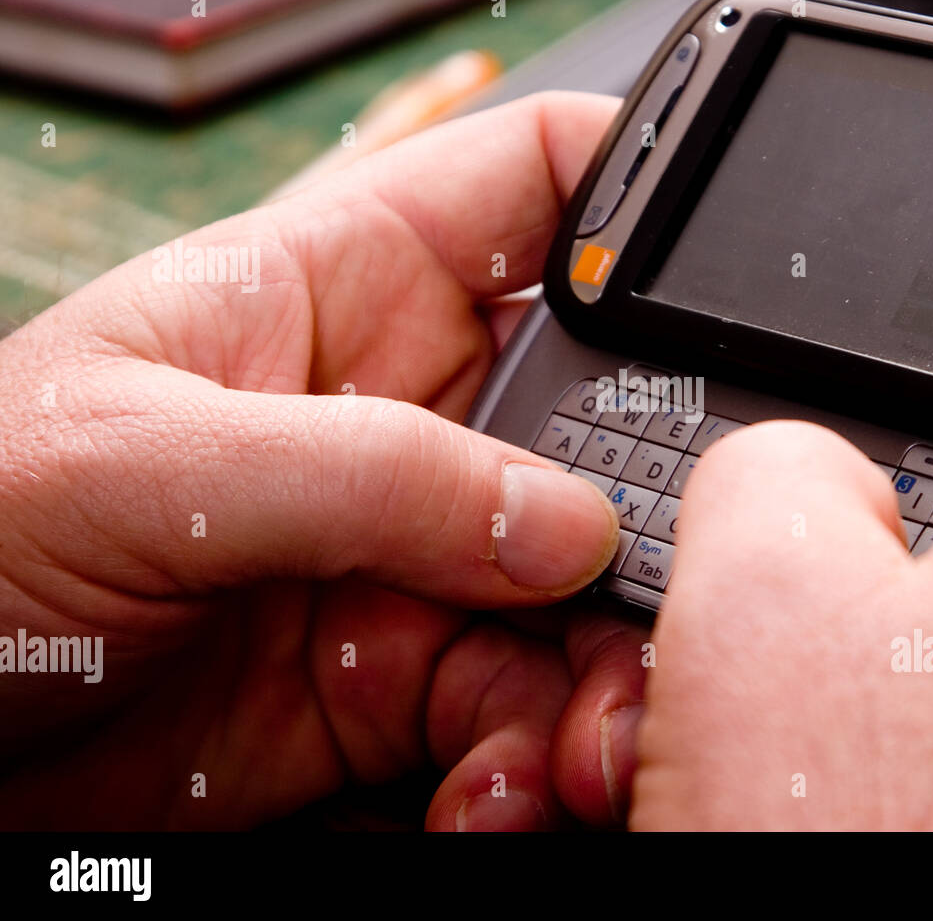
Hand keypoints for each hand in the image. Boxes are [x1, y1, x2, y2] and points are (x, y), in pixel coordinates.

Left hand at [0, 92, 647, 829]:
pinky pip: (520, 710)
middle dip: (659, 506)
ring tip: (571, 754)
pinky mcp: (399, 677)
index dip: (645, 197)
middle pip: (604, 418)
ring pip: (583, 592)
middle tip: (667, 599)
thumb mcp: (145, 459)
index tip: (737, 283)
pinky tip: (491, 795)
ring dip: (603, 675)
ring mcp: (414, 552)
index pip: (537, 186)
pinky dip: (532, 763)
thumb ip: (367, 472)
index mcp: (346, 288)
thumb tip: (563, 522)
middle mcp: (406, 414)